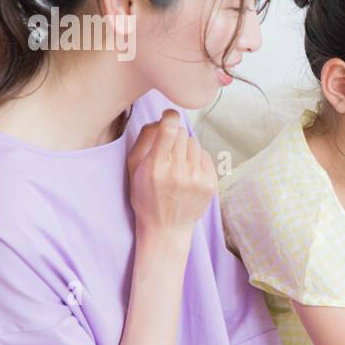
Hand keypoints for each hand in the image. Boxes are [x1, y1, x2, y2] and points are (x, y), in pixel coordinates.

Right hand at [125, 109, 215, 239]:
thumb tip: (161, 120)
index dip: (170, 117)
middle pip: (182, 134)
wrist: (166, 228)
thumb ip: (145, 141)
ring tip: (178, 165)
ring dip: (186, 149)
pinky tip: (188, 173)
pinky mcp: (210, 184)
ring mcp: (196, 178)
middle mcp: (178, 171)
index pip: (169, 129)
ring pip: (195, 143)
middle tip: (168, 151)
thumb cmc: (146, 197)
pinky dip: (197, 160)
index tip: (169, 116)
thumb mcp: (134, 170)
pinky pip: (205, 156)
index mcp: (156, 167)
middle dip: (175, 137)